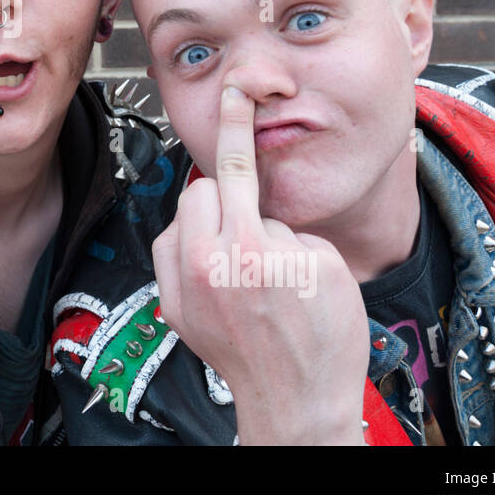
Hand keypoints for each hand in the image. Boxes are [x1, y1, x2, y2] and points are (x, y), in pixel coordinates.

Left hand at [152, 84, 368, 443]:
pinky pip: (173, 252)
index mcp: (250, 249)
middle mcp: (205, 265)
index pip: (236, 168)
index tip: (234, 93)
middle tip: (254, 222)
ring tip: (242, 257)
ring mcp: (182, 288)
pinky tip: (223, 276)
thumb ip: (280, 222)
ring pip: (181, 220)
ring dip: (208, 224)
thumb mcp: (322, 262)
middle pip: (199, 190)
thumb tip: (252, 207)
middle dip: (225, 195)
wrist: (298, 402)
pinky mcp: (171, 305)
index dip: (236, 123)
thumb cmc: (323, 336)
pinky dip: (194, 252)